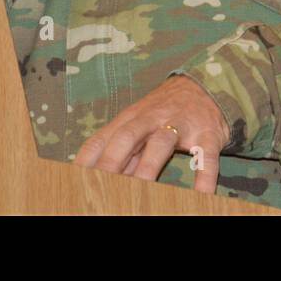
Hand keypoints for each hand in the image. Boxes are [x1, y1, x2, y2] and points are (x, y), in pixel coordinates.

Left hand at [73, 74, 231, 193]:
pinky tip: (201, 196)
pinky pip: (205, 156)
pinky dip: (203, 176)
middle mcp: (151, 119)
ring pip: (161, 143)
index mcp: (129, 119)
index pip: (101, 140)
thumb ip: (122, 152)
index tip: (74, 180)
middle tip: (101, 187)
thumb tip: (97, 180)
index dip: (86, 160)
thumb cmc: (164, 112)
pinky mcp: (207, 133)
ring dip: (150, 166)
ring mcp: (179, 124)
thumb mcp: (139, 126)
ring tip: (142, 191)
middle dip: (112, 161)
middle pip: (126, 137)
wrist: (205, 85)